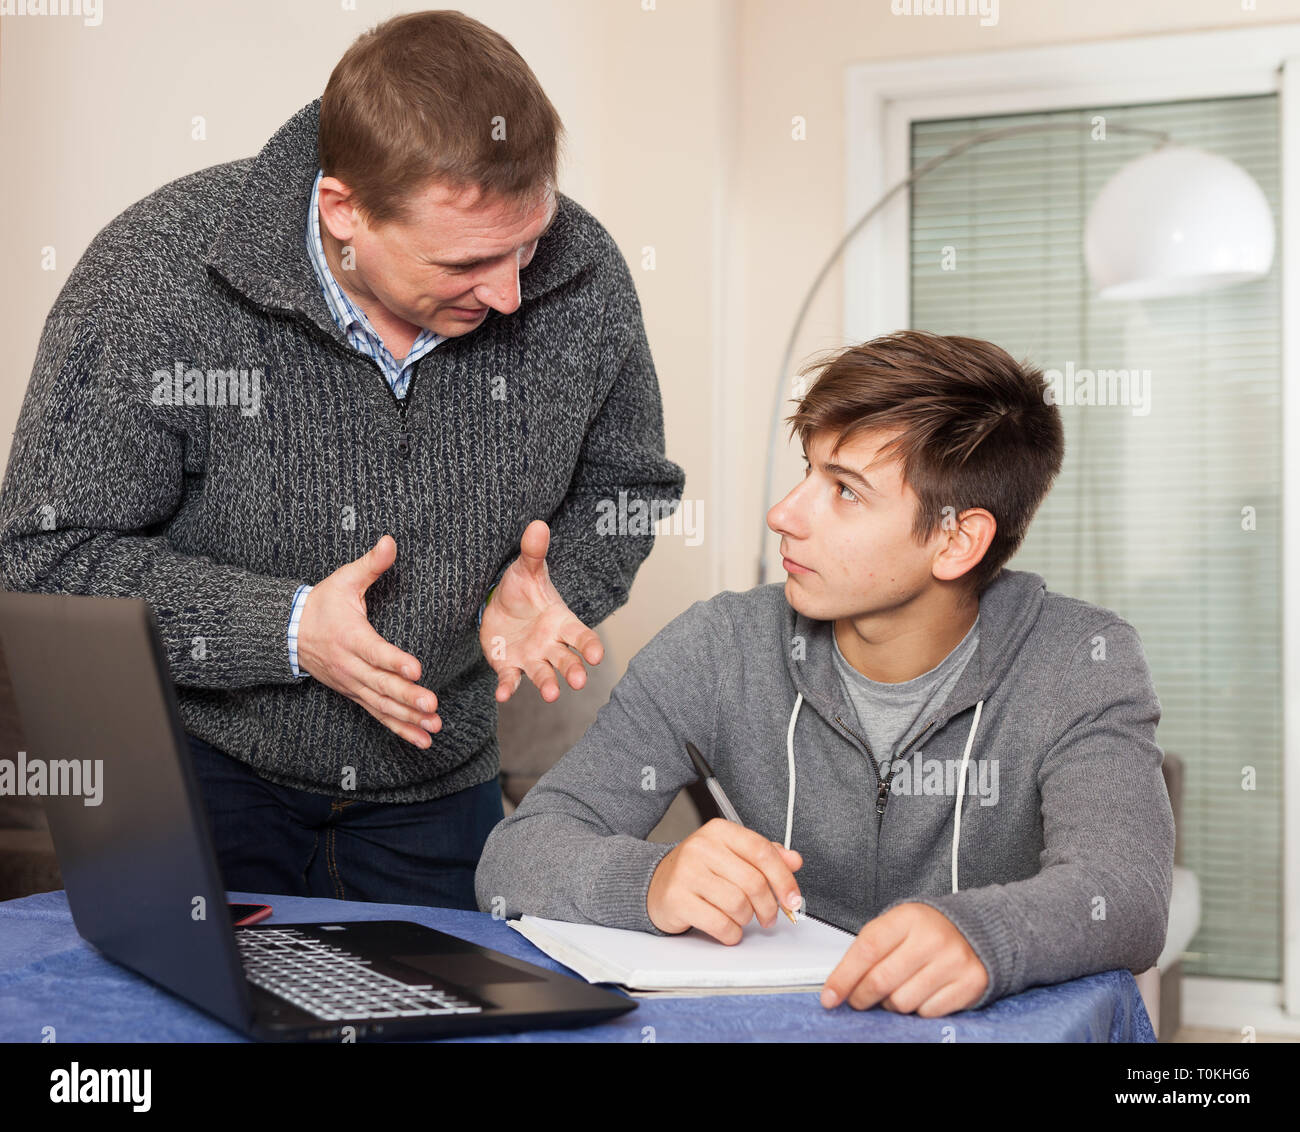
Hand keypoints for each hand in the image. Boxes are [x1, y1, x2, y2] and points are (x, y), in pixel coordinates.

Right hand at [296, 534, 441, 748]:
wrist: (288, 632)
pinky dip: (399, 729)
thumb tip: (391, 541)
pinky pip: (377, 715)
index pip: (374, 652)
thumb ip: (370, 565)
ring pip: (380, 706)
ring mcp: (351, 684)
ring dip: (407, 719)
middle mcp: (350, 666)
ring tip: (433, 727)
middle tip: (432, 705)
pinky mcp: (354, 694)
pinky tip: (422, 740)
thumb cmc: (322, 603)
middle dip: (406, 697)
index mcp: (350, 637)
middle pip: (380, 685)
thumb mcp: (343, 580)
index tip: (416, 670)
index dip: (394, 662)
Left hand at [479, 519, 603, 703]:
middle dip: (573, 670)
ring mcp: (532, 657)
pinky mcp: (511, 666)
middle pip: (567, 659)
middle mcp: (551, 644)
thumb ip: (533, 552)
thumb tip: (537, 525)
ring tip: (552, 694)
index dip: (590, 646)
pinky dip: (508, 688)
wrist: (497, 605)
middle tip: (578, 681)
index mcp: (561, 622)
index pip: (581, 636)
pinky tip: (502, 695)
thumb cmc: (521, 589)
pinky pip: (511, 679)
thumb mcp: (526, 569)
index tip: (596, 656)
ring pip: (544, 674)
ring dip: (548, 685)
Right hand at [646, 817, 803, 942]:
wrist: (657, 884)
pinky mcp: (677, 899)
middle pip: (754, 882)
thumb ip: (764, 855)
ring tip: (741, 918)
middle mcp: (702, 847)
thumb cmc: (700, 870)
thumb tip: (794, 860)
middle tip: (769, 916)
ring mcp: (687, 873)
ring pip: (739, 905)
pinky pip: (720, 924)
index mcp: (719, 831)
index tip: (793, 899)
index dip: (784, 879)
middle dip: (769, 906)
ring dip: (747, 920)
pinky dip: (731, 933)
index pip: (762, 851)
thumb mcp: (732, 854)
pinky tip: (728, 929)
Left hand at [820, 902, 987, 1016]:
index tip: (830, 996)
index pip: (867, 950)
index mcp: (908, 917)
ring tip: (896, 990)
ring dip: (891, 1004)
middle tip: (857, 1000)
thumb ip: (869, 949)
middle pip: (881, 980)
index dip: (843, 977)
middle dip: (861, 997)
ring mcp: (953, 962)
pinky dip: (917, 1009)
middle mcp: (932, 938)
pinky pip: (927, 1012)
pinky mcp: (969, 984)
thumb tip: (840, 984)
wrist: (975, 931)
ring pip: (902, 1001)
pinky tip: (920, 993)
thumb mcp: (896, 926)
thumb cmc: (927, 931)